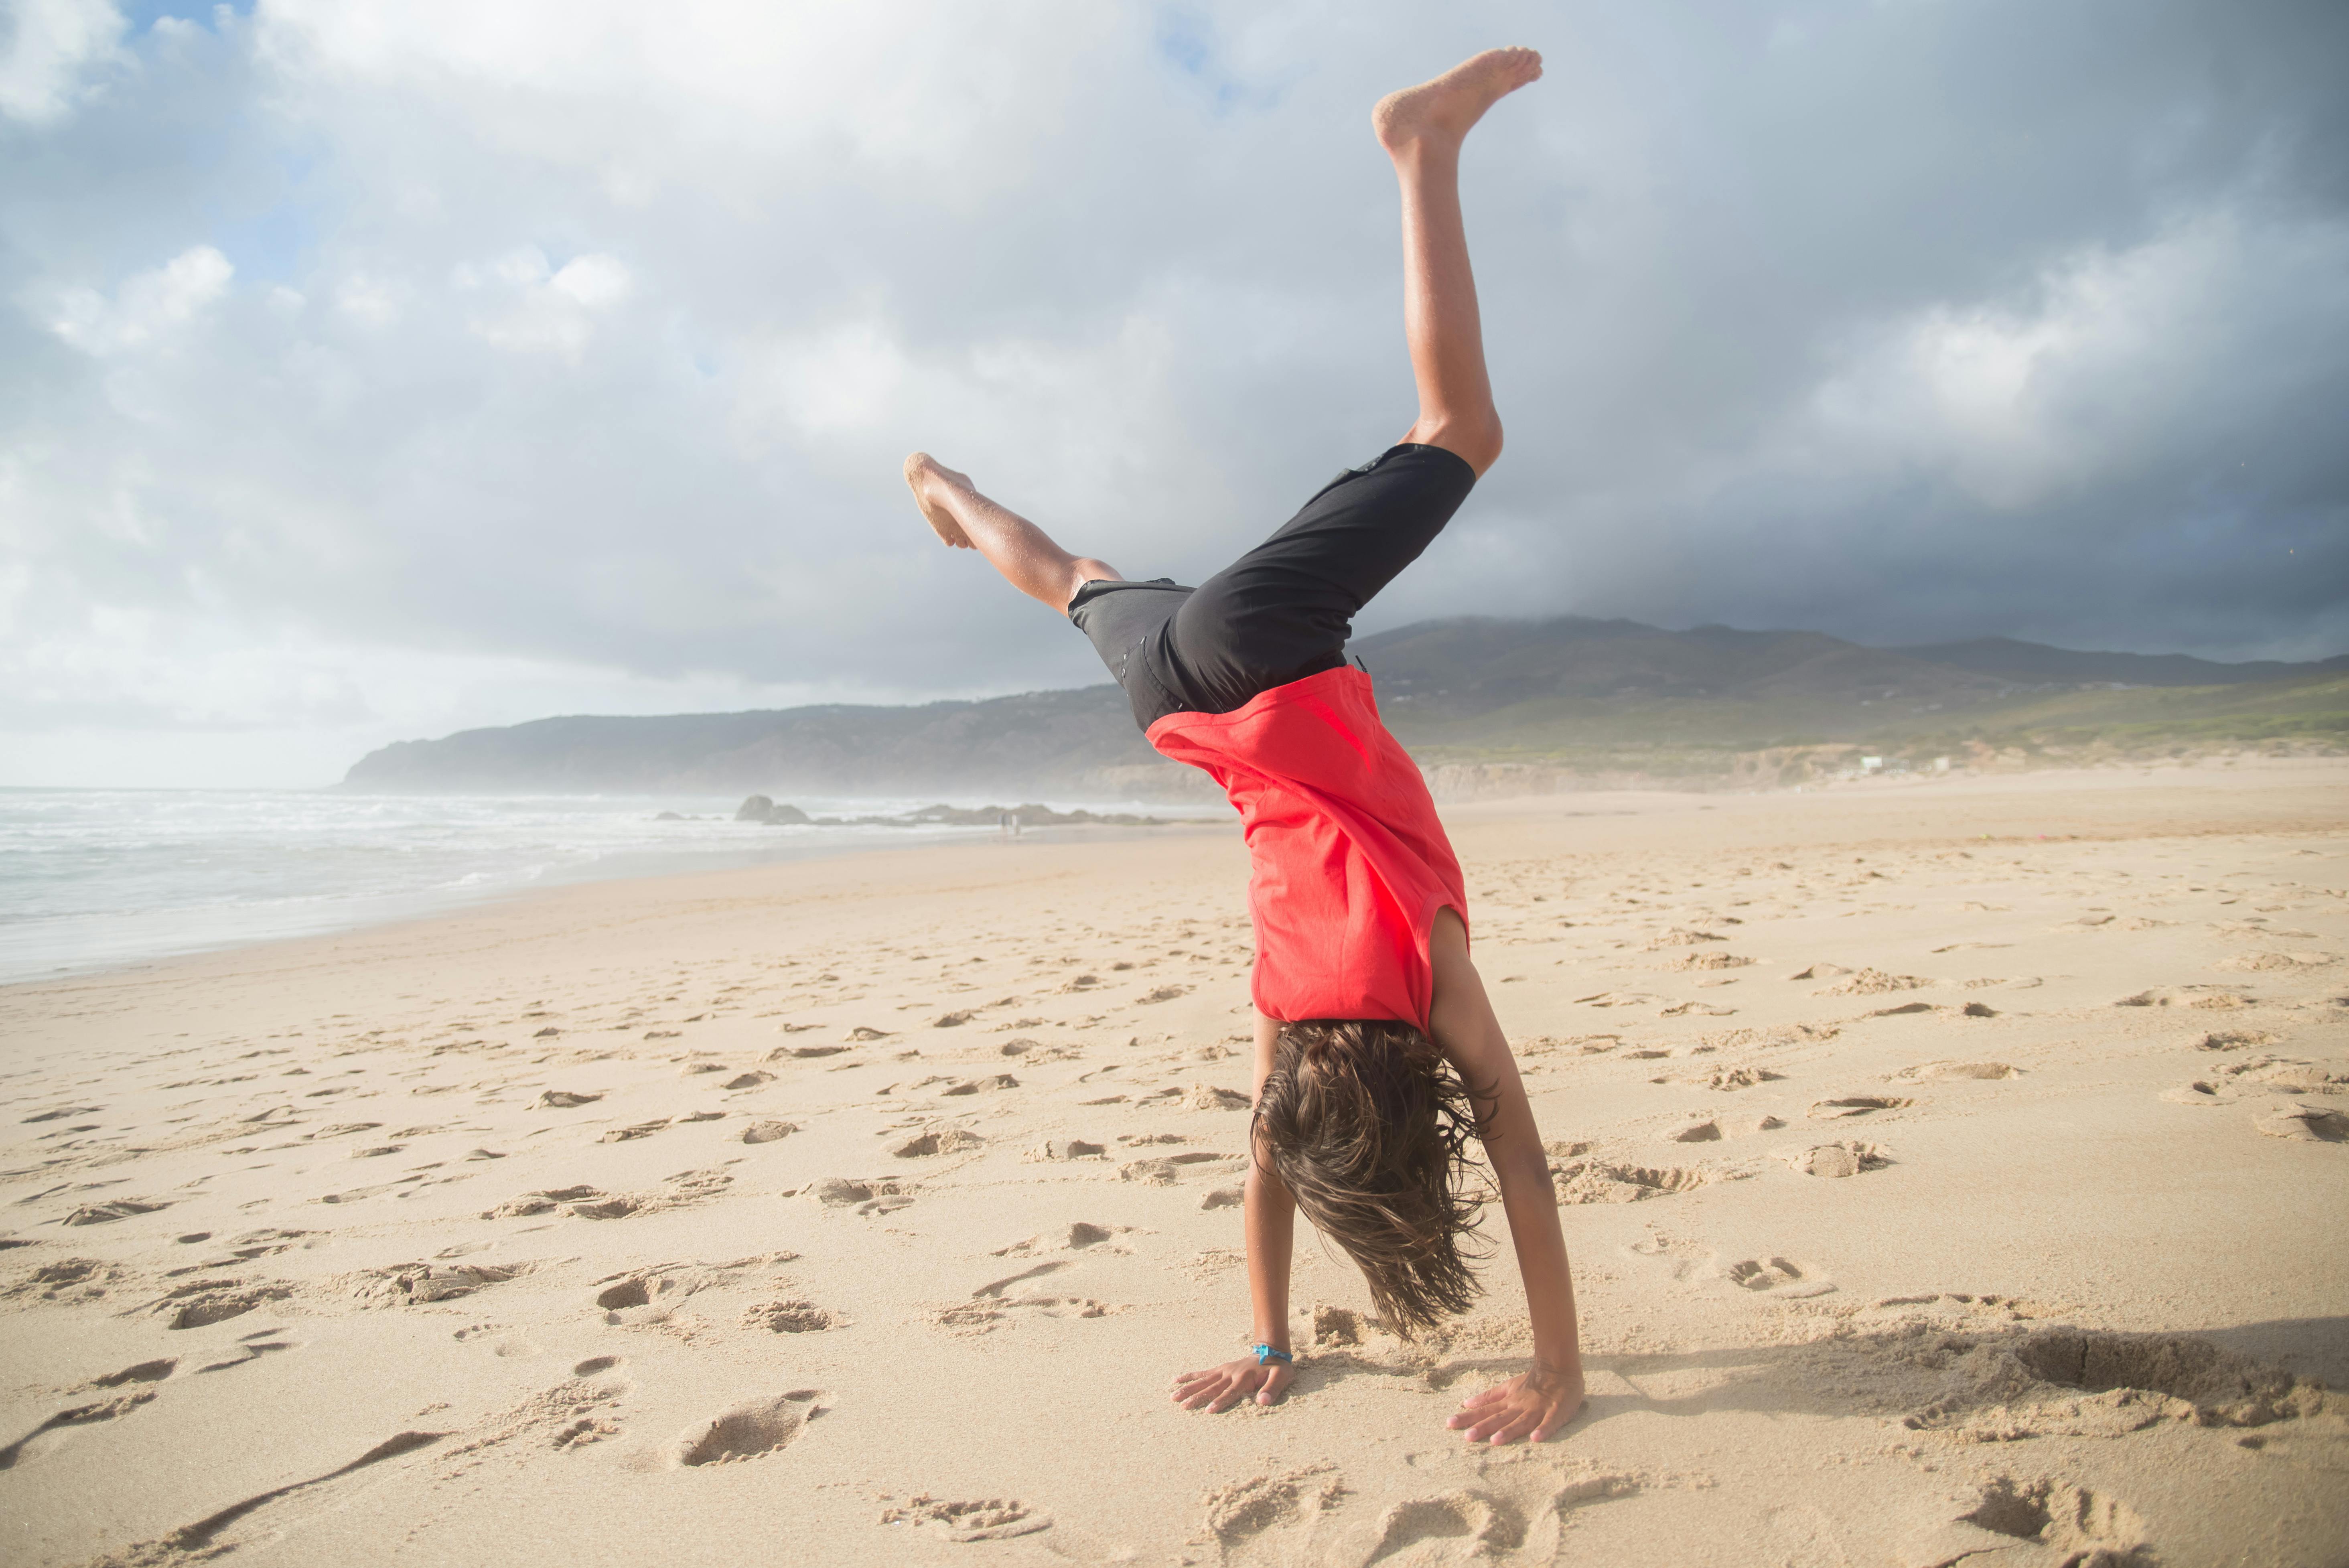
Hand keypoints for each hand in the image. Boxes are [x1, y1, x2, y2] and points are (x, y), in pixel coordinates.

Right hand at [1172, 1355, 1294, 1412]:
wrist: (1272, 1351)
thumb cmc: (1277, 1369)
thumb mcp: (1281, 1378)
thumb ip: (1272, 1389)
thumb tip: (1263, 1402)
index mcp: (1245, 1378)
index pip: (1231, 1393)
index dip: (1220, 1402)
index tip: (1208, 1411)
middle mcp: (1231, 1374)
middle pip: (1212, 1387)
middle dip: (1197, 1397)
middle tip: (1182, 1405)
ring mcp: (1224, 1370)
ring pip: (1203, 1380)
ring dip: (1188, 1388)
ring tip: (1173, 1396)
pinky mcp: (1221, 1368)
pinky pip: (1203, 1373)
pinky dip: (1190, 1376)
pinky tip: (1176, 1379)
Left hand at [1445, 1364, 1583, 1442]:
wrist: (1560, 1369)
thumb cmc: (1532, 1381)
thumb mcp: (1508, 1387)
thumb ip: (1488, 1397)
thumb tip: (1465, 1404)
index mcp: (1508, 1401)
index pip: (1485, 1411)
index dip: (1468, 1417)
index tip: (1449, 1424)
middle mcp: (1520, 1406)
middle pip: (1499, 1418)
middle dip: (1483, 1427)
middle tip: (1467, 1437)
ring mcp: (1538, 1410)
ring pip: (1521, 1421)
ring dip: (1509, 1431)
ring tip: (1495, 1441)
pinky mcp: (1556, 1412)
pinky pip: (1549, 1423)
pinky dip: (1543, 1430)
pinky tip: (1535, 1439)